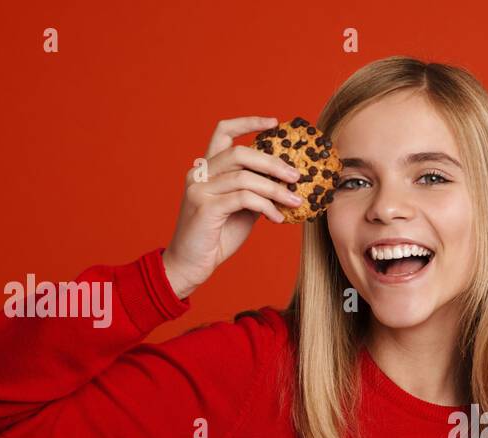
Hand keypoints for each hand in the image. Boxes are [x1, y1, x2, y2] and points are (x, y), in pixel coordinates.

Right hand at [161, 116, 305, 299]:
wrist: (191, 264)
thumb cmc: (216, 236)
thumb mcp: (241, 209)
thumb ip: (255, 191)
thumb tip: (285, 181)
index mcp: (206, 168)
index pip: (223, 132)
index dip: (248, 122)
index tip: (274, 123)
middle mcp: (199, 173)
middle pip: (240, 153)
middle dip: (272, 163)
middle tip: (296, 176)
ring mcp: (199, 189)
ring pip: (244, 177)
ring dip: (275, 189)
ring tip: (294, 201)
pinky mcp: (205, 208)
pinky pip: (243, 199)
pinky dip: (266, 206)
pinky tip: (277, 218)